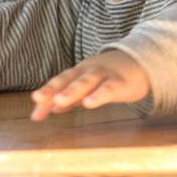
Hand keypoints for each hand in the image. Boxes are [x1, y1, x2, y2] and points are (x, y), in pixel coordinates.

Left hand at [30, 50, 149, 120]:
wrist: (142, 61)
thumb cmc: (112, 76)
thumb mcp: (89, 86)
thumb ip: (71, 97)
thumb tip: (51, 108)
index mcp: (79, 73)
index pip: (59, 84)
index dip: (46, 96)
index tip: (35, 115)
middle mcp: (89, 72)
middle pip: (68, 79)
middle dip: (52, 89)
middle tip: (37, 99)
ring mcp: (104, 75)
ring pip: (86, 82)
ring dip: (72, 90)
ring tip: (60, 101)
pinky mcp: (120, 82)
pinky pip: (108, 88)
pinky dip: (98, 95)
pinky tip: (89, 103)